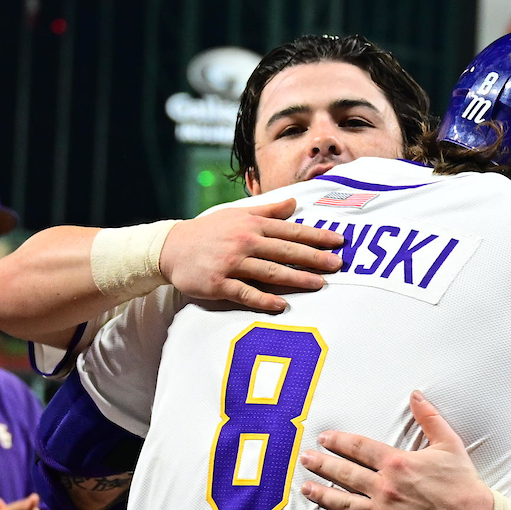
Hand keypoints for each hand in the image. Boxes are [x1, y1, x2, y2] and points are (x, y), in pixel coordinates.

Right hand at [158, 197, 339, 313]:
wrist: (171, 247)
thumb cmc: (208, 231)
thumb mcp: (237, 214)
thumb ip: (268, 210)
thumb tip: (294, 203)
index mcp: (252, 225)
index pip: (290, 230)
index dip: (316, 236)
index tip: (338, 241)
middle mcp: (245, 242)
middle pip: (286, 251)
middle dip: (314, 257)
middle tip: (337, 264)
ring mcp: (232, 263)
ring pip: (270, 272)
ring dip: (296, 278)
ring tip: (319, 284)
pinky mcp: (219, 283)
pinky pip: (245, 293)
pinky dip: (263, 300)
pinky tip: (281, 305)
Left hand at [299, 391, 493, 509]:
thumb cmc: (463, 481)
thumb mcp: (449, 443)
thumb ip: (429, 418)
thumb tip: (415, 394)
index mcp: (397, 463)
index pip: (358, 448)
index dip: (338, 442)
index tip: (324, 438)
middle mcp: (385, 488)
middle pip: (345, 474)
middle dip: (322, 465)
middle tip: (305, 460)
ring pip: (345, 504)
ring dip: (323, 495)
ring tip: (306, 489)